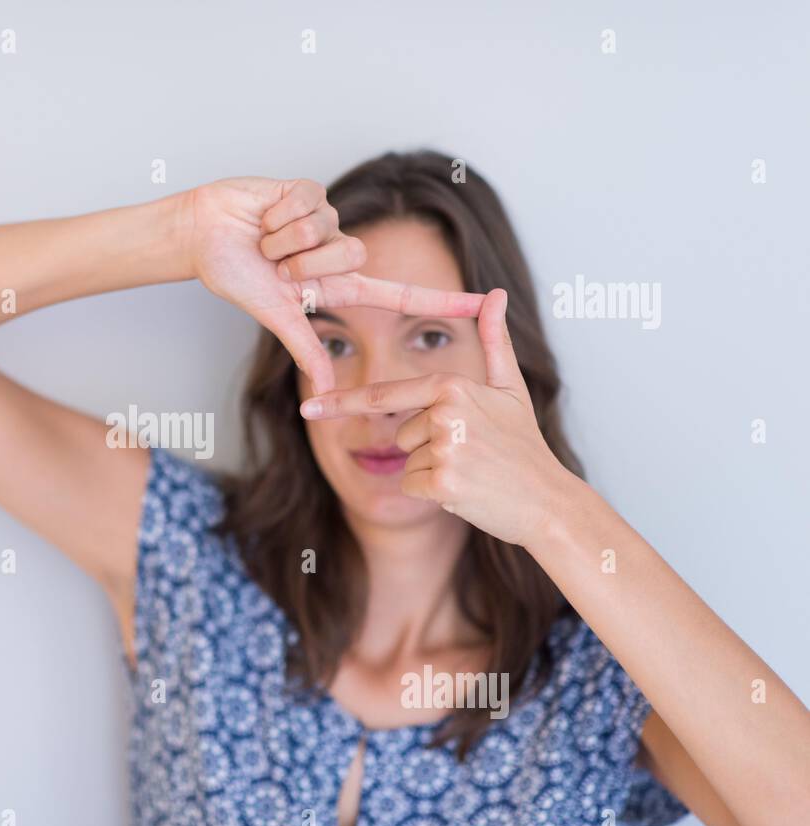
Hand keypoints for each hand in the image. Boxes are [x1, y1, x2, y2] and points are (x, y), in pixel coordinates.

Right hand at [180, 177, 484, 393]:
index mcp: (337, 285)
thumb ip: (304, 348)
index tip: (488, 304)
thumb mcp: (274, 314)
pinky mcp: (310, 190)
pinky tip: (263, 217)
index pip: (401, 295)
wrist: (201, 234)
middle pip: (353, 257)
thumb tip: (325, 393)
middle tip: (274, 264)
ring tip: (264, 241)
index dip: (444, 301)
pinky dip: (277, 218)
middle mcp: (337, 252)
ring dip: (286, 241)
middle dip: (304, 263)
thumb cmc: (233, 274)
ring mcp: (327, 220)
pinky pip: (308, 205)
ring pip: (327, 230)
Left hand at [298, 289, 576, 546]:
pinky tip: (466, 490)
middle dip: (427, 449)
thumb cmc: (524, 445)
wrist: (547, 501)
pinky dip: (433, 494)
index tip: (308, 405)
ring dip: (431, 472)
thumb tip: (495, 293)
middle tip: (472, 455)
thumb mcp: (511, 388)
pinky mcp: (442, 481)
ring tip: (472, 470)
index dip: (341, 402)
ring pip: (406, 461)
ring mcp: (443, 446)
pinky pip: (411, 486)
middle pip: (401, 435)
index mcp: (452, 385)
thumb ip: (494, 341)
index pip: (384, 395)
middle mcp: (445, 411)